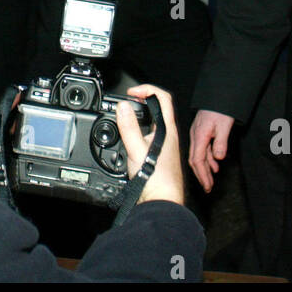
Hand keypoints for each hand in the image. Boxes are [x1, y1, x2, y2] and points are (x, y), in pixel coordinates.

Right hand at [116, 84, 183, 204]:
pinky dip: (138, 133)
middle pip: (158, 109)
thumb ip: (129, 127)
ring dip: (139, 118)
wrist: (162, 202)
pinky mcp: (158, 157)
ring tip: (125, 119)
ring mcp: (164, 147)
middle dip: (142, 102)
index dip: (147, 89)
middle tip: (127, 103)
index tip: (132, 93)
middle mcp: (168, 136)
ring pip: (153, 124)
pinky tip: (129, 142)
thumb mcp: (136, 149)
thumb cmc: (157, 180)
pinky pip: (148, 138)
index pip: (163, 98)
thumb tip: (123, 106)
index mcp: (167, 130)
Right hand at [188, 109, 233, 192]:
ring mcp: (198, 134)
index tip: (207, 186)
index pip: (197, 160)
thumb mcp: (224, 125)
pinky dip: (208, 159)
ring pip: (199, 155)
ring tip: (211, 179)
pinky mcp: (202, 132)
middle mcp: (196, 136)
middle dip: (201, 175)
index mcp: (199, 136)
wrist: (218, 95)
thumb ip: (220, 142)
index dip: (202, 175)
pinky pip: (203, 149)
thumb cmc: (220, 109)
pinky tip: (214, 164)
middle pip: (196, 160)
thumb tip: (218, 158)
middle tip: (208, 188)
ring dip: (205, 168)